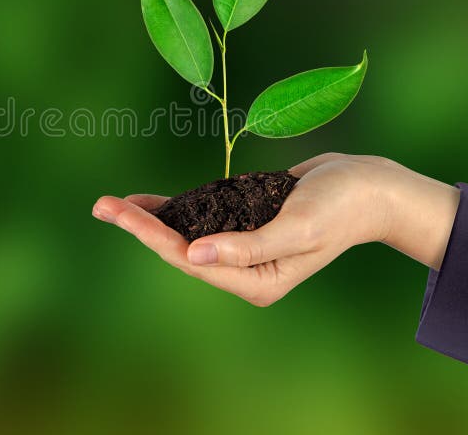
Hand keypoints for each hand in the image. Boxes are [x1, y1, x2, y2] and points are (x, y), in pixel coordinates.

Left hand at [92, 153, 459, 306]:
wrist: (366, 186)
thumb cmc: (339, 207)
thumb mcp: (297, 227)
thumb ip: (247, 247)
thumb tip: (195, 255)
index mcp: (256, 281)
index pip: (190, 259)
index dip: (151, 235)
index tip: (119, 212)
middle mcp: (244, 270)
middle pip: (179, 249)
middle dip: (140, 227)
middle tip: (101, 205)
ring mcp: (242, 248)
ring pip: (185, 235)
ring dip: (151, 219)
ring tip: (112, 204)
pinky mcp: (244, 224)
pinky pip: (201, 219)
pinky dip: (175, 210)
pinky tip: (149, 202)